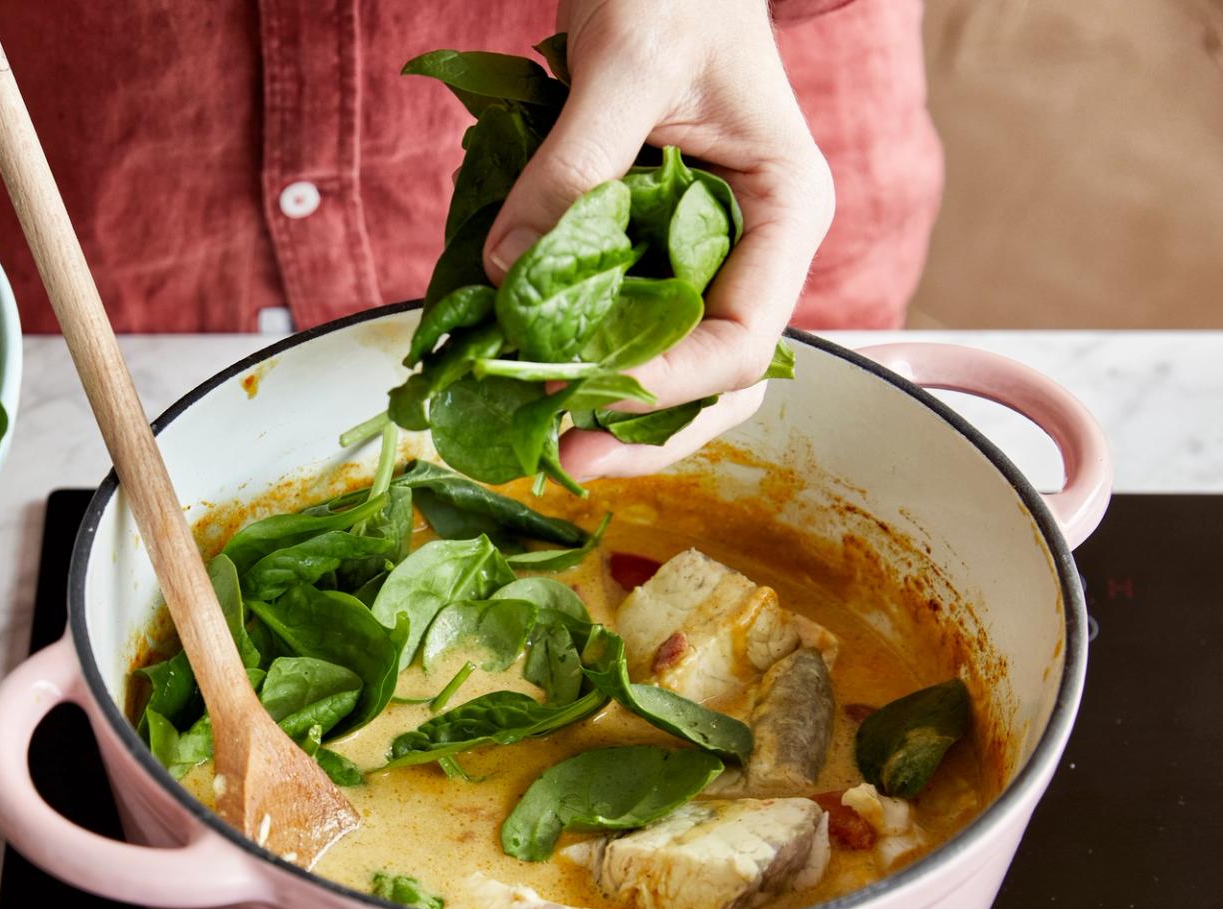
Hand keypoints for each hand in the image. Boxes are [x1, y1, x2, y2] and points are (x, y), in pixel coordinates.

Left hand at [487, 0, 833, 472]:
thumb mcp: (624, 65)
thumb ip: (573, 168)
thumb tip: (510, 273)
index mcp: (783, 211)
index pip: (744, 339)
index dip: (669, 386)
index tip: (586, 394)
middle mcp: (756, 249)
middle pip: (721, 383)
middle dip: (648, 431)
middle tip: (567, 458)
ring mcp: (706, 257)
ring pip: (677, 371)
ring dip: (616, 413)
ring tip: (549, 440)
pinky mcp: (653, 253)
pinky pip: (626, 328)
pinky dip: (583, 361)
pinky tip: (530, 378)